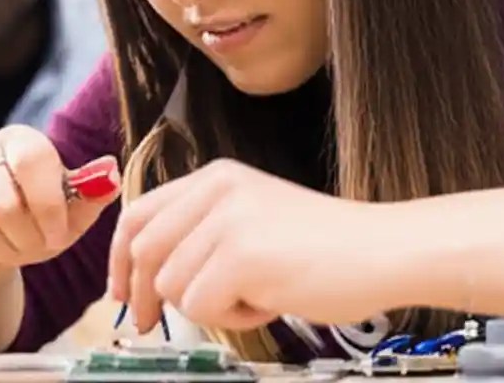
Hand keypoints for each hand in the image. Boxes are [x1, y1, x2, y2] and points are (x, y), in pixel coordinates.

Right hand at [0, 125, 119, 282]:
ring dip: (1, 253)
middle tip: (34, 249)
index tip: (58, 234)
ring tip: (12, 253)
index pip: (32, 161)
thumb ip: (93, 194)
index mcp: (19, 140)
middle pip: (2, 201)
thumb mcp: (71, 211)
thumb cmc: (39, 219)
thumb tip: (110, 172)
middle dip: (25, 239)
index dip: (47, 205)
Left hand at [109, 159, 395, 333]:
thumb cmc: (329, 245)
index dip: (120, 258)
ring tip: (257, 295)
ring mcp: (226, 222)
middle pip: (143, 252)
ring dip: (210, 307)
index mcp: (216, 177)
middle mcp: (215, 190)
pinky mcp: (240, 256)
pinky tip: (269, 302)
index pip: (139, 214)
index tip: (120, 291)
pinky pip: (202, 309)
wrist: (383, 250)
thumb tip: (149, 274)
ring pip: (172, 287)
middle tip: (152, 325)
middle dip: (145, 296)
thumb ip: (205, 232)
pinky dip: (234, 319)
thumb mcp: (254, 218)